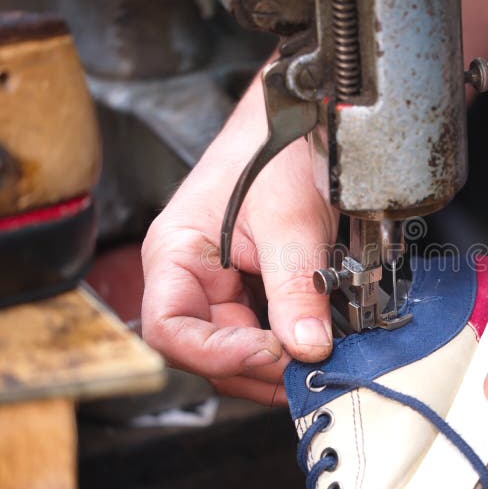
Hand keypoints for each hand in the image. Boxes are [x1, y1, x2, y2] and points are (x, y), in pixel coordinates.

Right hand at [141, 76, 336, 404]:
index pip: (169, 330)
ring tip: (318, 359)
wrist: (297, 119)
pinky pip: (262, 331)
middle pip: (207, 350)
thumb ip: (297, 287)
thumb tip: (307, 348)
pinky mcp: (250, 288)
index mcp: (174, 255)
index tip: (272, 353)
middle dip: (257, 367)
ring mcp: (220, 286)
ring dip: (277, 363)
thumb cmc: (276, 149)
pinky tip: (316, 342)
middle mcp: (189, 277)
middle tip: (310, 369)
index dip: (216, 353)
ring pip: (238, 348)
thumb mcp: (291, 218)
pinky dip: (289, 344)